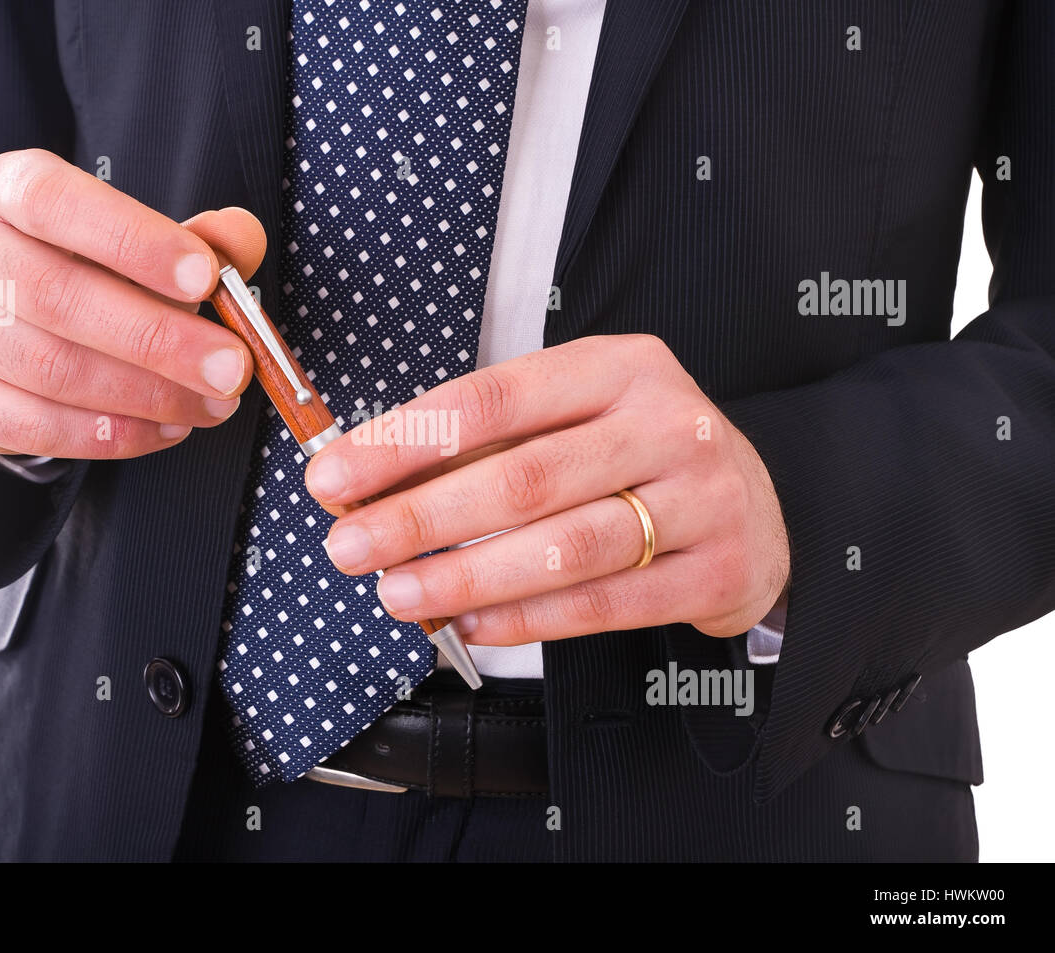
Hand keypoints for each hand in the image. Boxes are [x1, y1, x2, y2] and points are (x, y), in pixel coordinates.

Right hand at [0, 148, 265, 457]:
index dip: (131, 239)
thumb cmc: (96, 272)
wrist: (11, 324)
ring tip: (212, 404)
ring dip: (144, 395)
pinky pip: (31, 425)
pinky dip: (109, 435)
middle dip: (157, 338)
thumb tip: (239, 240)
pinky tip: (166, 429)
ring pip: (47, 367)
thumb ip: (202, 241)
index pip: (53, 200)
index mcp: (9, 187)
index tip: (205, 278)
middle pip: (54, 295)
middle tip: (231, 368)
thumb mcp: (148, 242)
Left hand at [304, 334, 790, 642]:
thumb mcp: (576, 419)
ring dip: (467, 576)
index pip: (491, 399)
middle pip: (523, 477)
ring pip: (565, 546)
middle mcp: (665, 423)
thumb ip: (485, 446)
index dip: (403, 442)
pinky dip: (527, 619)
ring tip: (401, 593)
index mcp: (617, 368)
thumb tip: (370, 484)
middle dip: (421, 517)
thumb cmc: (640, 457)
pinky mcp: (716, 570)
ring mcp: (700, 498)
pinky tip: (471, 624)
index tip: (335, 477)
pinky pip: (605, 603)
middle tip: (351, 547)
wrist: (758, 508)